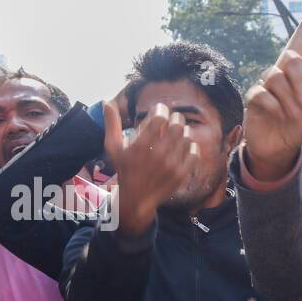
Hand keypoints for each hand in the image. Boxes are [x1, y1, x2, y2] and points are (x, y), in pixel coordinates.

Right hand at [102, 101, 197, 238]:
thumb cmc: (124, 169)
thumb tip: (107, 102)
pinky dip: (191, 147)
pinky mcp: (181, 174)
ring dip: (184, 131)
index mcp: (141, 145)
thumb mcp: (113, 147)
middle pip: (177, 125)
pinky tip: (185, 146)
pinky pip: (194, 153)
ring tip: (178, 133)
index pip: (160, 118)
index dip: (162, 110)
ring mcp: (171, 165)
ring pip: (187, 137)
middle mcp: (158, 154)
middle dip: (175, 118)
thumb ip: (111, 124)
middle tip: (172, 120)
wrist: (136, 199)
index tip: (160, 111)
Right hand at [243, 50, 301, 181]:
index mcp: (298, 81)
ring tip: (295, 115)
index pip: (298, 58)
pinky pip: (259, 92)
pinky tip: (280, 115)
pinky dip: (272, 103)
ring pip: (274, 76)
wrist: (278, 150)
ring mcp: (266, 88)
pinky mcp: (253, 100)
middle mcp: (282, 80)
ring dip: (288, 96)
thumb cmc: (297, 131)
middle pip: (289, 60)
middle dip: (299, 81)